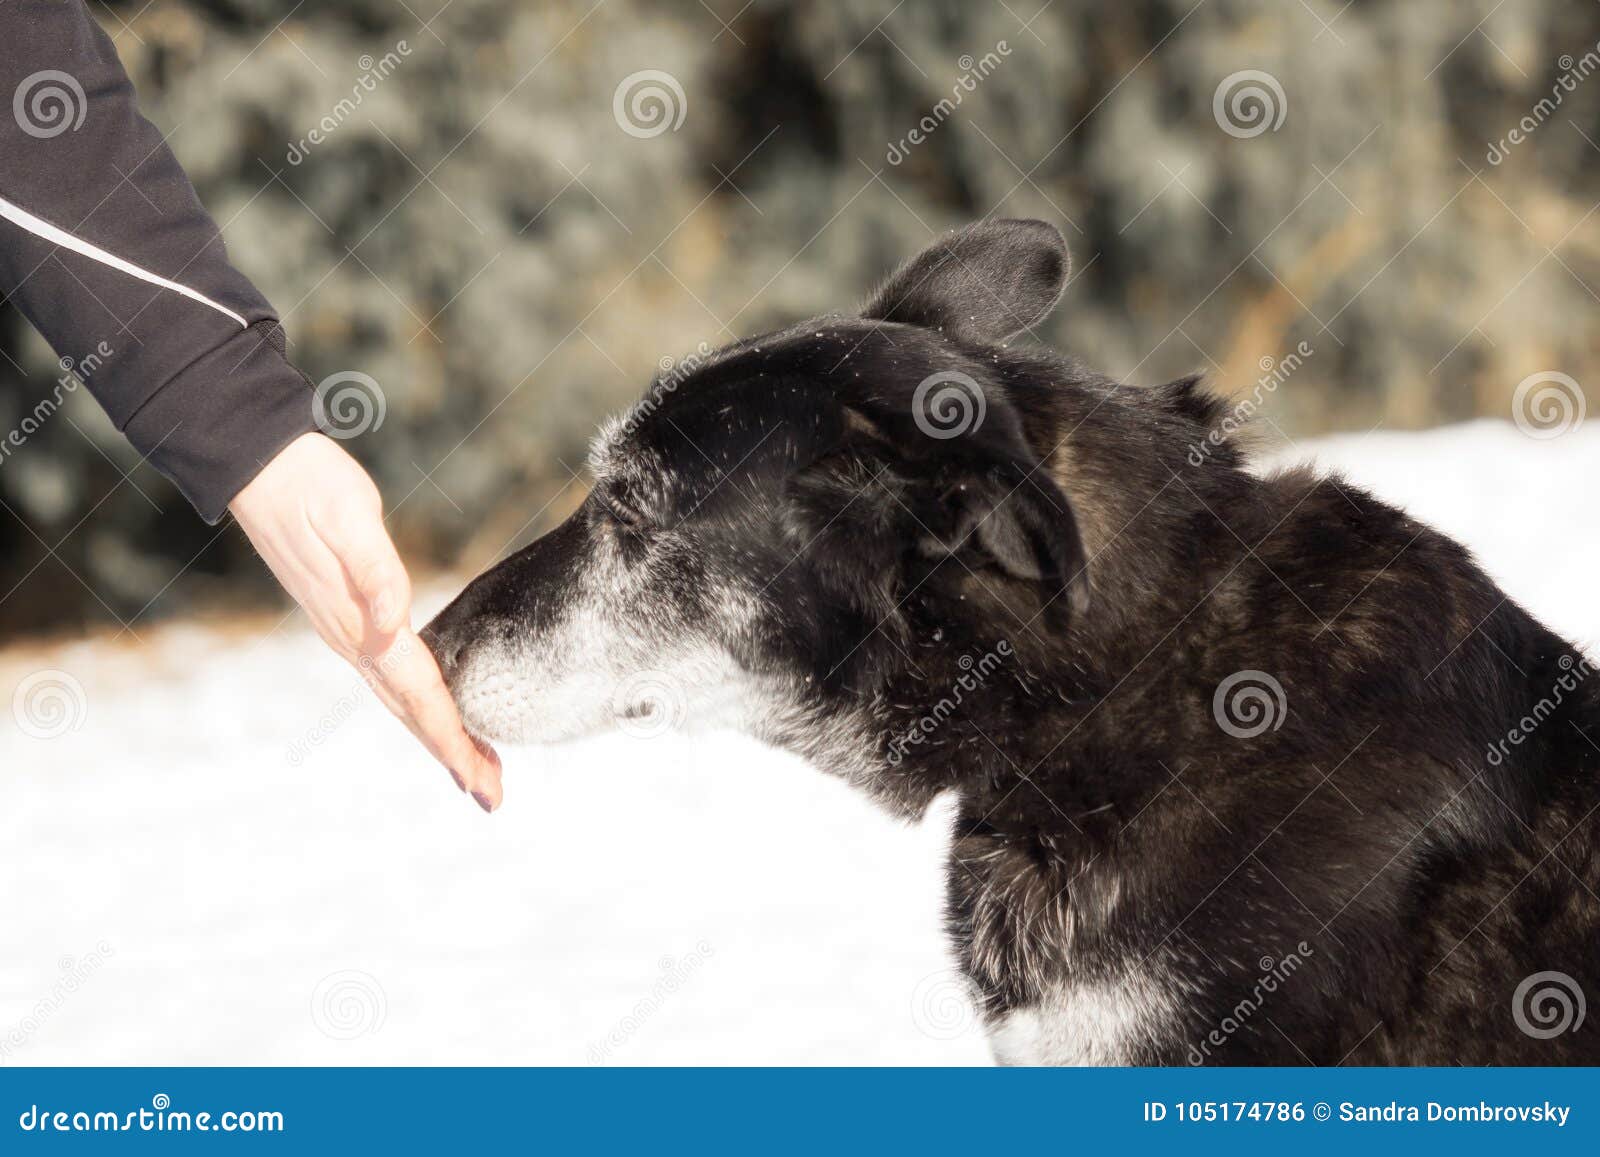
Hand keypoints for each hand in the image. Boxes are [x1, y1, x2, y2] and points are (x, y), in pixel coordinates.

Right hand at [230, 432, 503, 811]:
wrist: (259, 463)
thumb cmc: (310, 484)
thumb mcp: (348, 515)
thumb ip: (373, 569)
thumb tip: (393, 623)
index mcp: (361, 625)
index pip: (418, 695)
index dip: (451, 740)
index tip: (480, 780)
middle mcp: (351, 639)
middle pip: (412, 712)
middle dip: (454, 755)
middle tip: (493, 796)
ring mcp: (344, 631)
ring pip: (400, 699)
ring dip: (438, 736)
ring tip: (475, 767)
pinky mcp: (344, 616)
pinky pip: (390, 675)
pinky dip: (418, 703)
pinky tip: (434, 707)